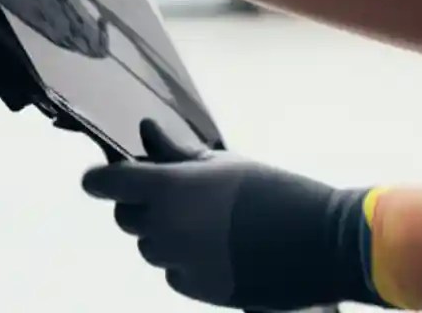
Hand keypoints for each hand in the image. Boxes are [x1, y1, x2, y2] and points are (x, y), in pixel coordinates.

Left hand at [82, 120, 386, 310]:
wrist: (322, 242)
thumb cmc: (272, 191)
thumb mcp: (222, 164)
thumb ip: (176, 152)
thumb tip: (145, 130)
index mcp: (168, 188)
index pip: (106, 183)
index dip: (99, 180)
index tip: (100, 179)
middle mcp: (165, 226)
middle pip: (124, 218)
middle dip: (137, 206)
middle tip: (169, 197)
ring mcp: (180, 262)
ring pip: (149, 247)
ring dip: (163, 235)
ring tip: (204, 224)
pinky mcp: (198, 290)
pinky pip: (174, 273)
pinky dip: (184, 263)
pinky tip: (216, 249)